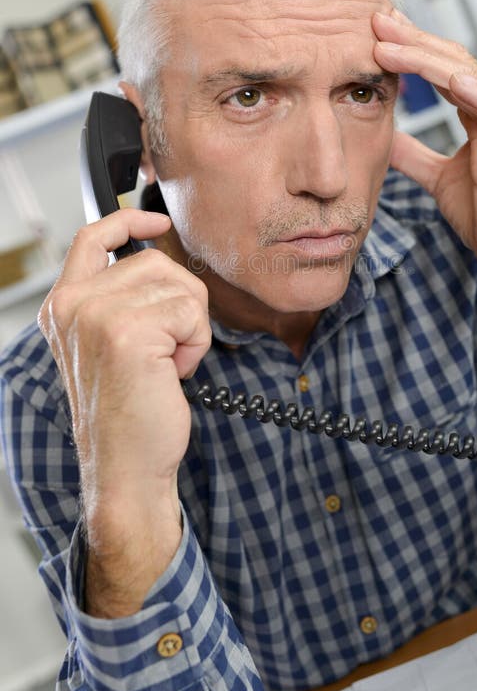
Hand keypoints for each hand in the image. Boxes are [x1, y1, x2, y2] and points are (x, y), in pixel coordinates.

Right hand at [38, 209, 210, 612]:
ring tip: (167, 363)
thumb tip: (159, 259)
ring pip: (180, 285)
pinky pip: (192, 312)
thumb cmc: (126, 412)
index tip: (157, 224)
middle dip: (181, 302)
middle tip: (166, 350)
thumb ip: (120, 300)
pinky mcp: (130, 332)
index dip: (129, 222)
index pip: (92, 237)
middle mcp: (73, 304)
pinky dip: (197, 343)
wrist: (127, 468)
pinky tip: (174, 374)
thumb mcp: (109, 345)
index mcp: (65, 305)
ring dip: (190, 326)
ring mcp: (98, 315)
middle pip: (157, 261)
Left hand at [372, 10, 476, 291]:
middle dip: (412, 40)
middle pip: (450, 62)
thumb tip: (384, 135)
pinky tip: (449, 77)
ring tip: (390, 44)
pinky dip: (475, 91)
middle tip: (376, 20)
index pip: (439, 71)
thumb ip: (413, 154)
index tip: (375, 34)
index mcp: (473, 116)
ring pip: (467, 76)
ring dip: (427, 58)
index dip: (409, 49)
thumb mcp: (436, 178)